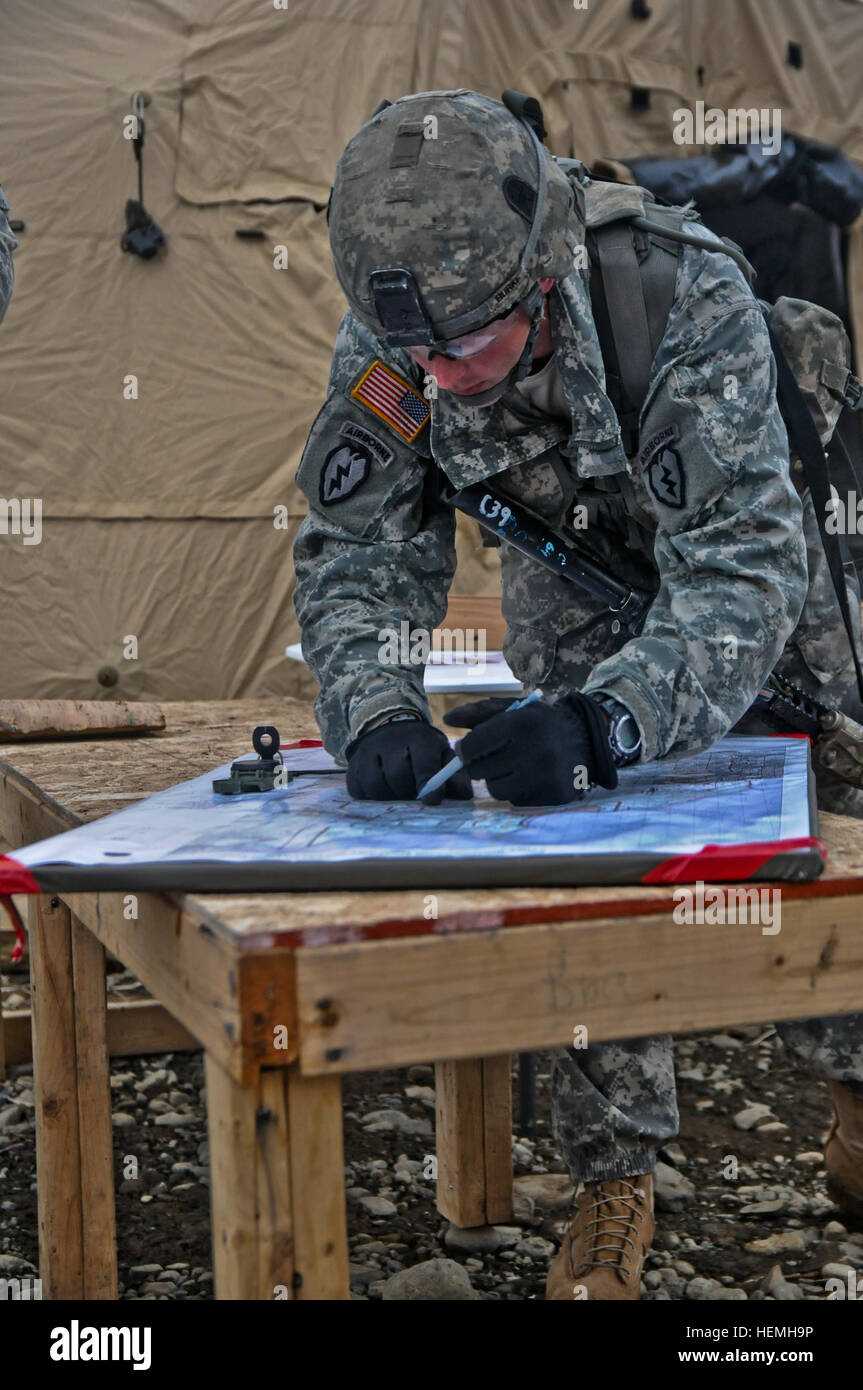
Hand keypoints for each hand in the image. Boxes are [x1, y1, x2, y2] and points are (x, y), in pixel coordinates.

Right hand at [346, 718, 472, 802]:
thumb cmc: (423, 749)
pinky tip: (382, 790)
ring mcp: (368, 750)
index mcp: (419, 738)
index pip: (423, 763)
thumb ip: (455, 775)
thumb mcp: (442, 755)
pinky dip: (370, 796)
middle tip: (415, 795)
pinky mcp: (353, 763)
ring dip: (389, 796)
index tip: (432, 801)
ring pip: (376, 785)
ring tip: (399, 792)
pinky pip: (358, 789)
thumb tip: (464, 796)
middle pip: (398, 776)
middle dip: (408, 792)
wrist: (390, 728)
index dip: (428, 784)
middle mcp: (390, 740)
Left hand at [444, 693, 617, 805]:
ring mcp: (546, 776)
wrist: (587, 739)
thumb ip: (479, 712)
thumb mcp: (514, 709)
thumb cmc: (541, 723)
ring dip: (498, 780)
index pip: (473, 746)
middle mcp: (536, 750)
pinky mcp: (554, 795)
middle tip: (493, 758)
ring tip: (513, 767)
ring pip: (496, 790)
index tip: (468, 749)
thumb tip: (447, 719)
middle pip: (479, 771)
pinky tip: (531, 777)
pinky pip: (516, 801)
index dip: (465, 750)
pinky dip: (517, 791)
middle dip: (480, 765)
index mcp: (522, 724)